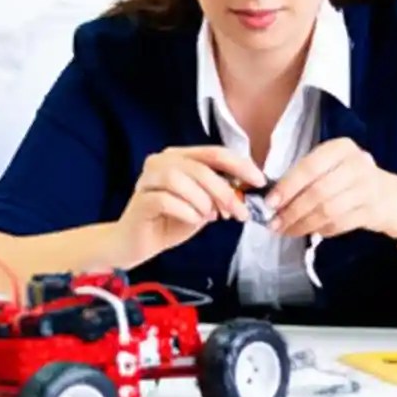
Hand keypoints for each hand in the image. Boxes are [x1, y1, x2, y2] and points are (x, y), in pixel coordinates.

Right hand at [112, 146, 265, 268]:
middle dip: (225, 191)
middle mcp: (161, 161)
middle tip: (239, 213)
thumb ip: (219, 194)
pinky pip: (166, 200)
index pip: (214, 153)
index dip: (240, 165)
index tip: (259, 181)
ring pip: (181, 179)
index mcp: (179, 157)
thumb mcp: (203, 205)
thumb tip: (247, 190)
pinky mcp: (140, 199)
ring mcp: (148, 179)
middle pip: (200, 167)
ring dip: (203, 201)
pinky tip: (193, 221)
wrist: (137, 243)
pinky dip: (186, 212)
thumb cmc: (170, 221)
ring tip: (209, 217)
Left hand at [267, 137, 396, 238]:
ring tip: (286, 230)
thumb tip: (272, 197)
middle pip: (318, 191)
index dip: (287, 186)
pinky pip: (339, 224)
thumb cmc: (348, 177)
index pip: (309, 167)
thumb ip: (305, 176)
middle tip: (274, 223)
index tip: (270, 203)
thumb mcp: (330, 165)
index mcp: (340, 148)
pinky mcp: (372, 211)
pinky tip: (308, 231)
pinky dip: (320, 230)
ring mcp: (367, 189)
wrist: (390, 195)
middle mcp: (356, 165)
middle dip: (292, 210)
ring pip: (327, 211)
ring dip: (302, 224)